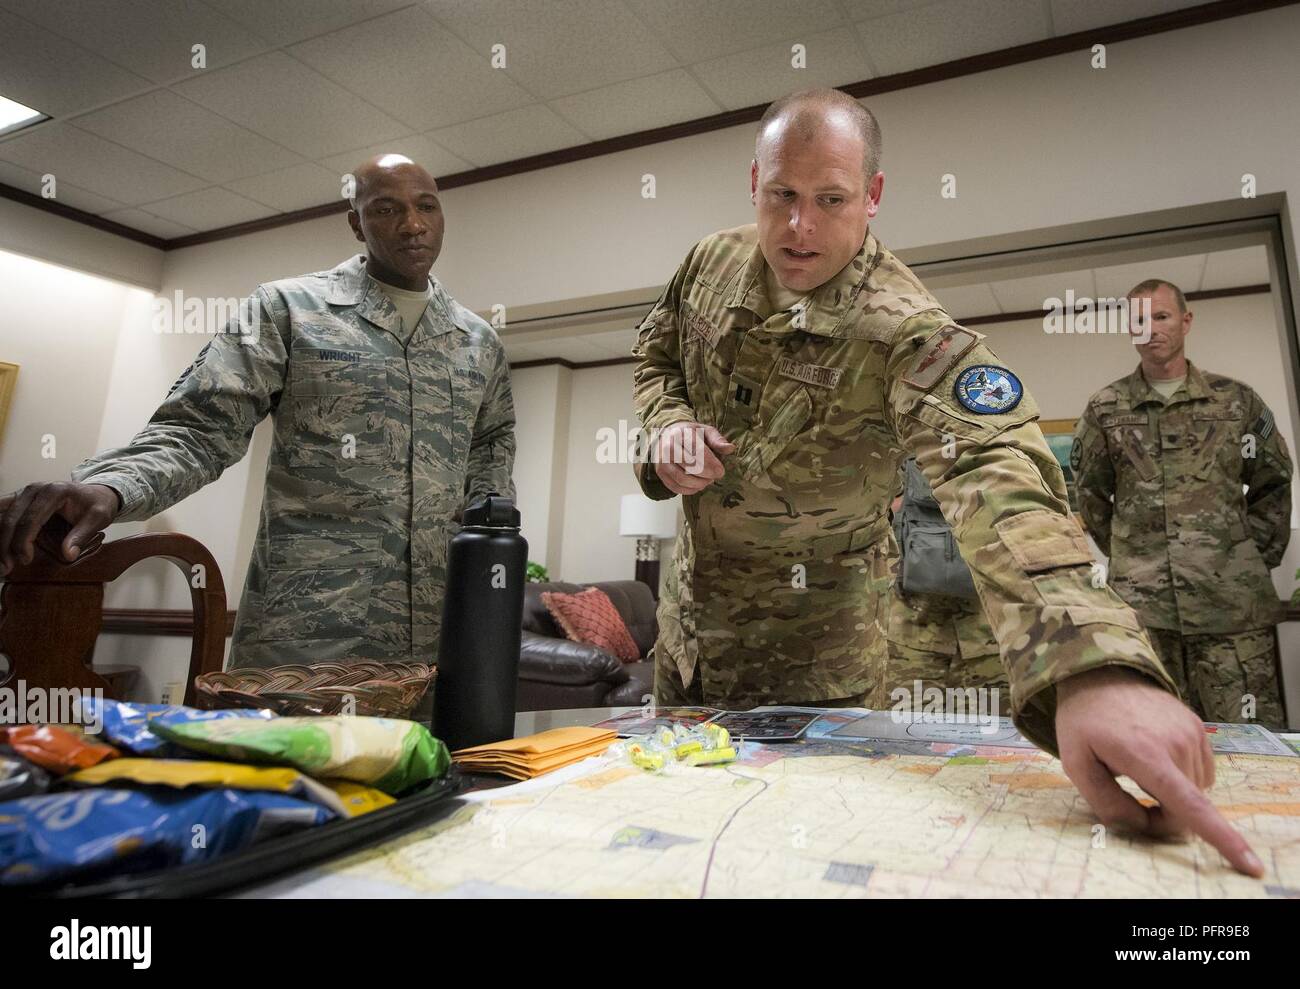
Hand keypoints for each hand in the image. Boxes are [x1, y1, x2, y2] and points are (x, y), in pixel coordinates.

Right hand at [0, 482, 120, 574]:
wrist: (96, 493)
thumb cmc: (97, 505)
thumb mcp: (98, 518)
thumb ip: (82, 535)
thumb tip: (68, 555)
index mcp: (54, 492)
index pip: (30, 520)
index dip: (23, 542)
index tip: (25, 560)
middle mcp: (35, 489)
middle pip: (10, 518)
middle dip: (5, 544)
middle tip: (5, 568)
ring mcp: (25, 492)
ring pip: (1, 515)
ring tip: (1, 562)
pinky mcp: (20, 499)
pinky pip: (2, 513)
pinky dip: (0, 531)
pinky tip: (2, 547)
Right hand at [652, 421, 734, 495]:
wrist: (666, 436)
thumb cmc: (689, 434)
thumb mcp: (705, 431)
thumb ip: (718, 440)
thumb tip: (730, 448)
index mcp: (682, 434)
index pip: (697, 452)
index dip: (711, 465)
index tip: (721, 471)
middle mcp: (669, 447)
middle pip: (690, 467)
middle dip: (707, 475)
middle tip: (715, 476)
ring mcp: (662, 461)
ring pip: (682, 479)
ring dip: (699, 484)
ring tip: (707, 481)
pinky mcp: (660, 472)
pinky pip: (675, 487)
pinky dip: (689, 490)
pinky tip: (697, 486)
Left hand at [1055, 666, 1262, 876]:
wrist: (1099, 672)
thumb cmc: (1083, 721)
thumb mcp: (1075, 763)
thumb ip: (1105, 802)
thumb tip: (1141, 823)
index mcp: (1146, 756)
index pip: (1190, 805)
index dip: (1222, 839)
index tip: (1251, 865)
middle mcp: (1177, 744)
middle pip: (1186, 809)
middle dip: (1159, 816)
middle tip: (1127, 798)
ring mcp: (1192, 733)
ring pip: (1194, 792)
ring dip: (1171, 795)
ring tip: (1137, 769)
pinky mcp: (1198, 727)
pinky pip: (1200, 772)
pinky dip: (1181, 777)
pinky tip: (1155, 757)